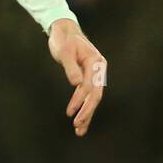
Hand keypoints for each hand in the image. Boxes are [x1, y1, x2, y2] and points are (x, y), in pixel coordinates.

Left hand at [48, 17, 105, 137]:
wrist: (64, 31)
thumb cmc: (64, 40)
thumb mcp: (64, 51)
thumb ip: (70, 67)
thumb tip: (76, 84)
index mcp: (95, 62)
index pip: (89, 85)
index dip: (80, 100)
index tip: (70, 112)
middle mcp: (98, 69)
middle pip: (95, 95)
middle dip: (87, 112)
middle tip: (77, 126)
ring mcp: (94, 74)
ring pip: (93, 98)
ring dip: (87, 114)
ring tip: (79, 131)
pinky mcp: (88, 78)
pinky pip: (88, 95)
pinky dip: (84, 107)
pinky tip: (80, 121)